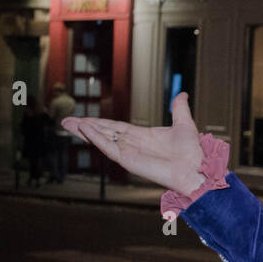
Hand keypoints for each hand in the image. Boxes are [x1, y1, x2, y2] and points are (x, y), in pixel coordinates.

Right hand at [61, 92, 205, 196]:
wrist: (196, 167)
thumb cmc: (192, 151)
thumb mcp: (184, 124)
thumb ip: (179, 109)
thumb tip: (182, 94)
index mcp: (143, 136)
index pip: (115, 127)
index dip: (99, 122)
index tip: (84, 118)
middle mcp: (133, 144)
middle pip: (104, 133)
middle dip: (85, 126)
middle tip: (66, 121)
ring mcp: (129, 153)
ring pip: (102, 139)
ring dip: (86, 131)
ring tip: (69, 124)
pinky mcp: (128, 160)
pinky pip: (109, 147)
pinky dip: (97, 138)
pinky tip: (85, 129)